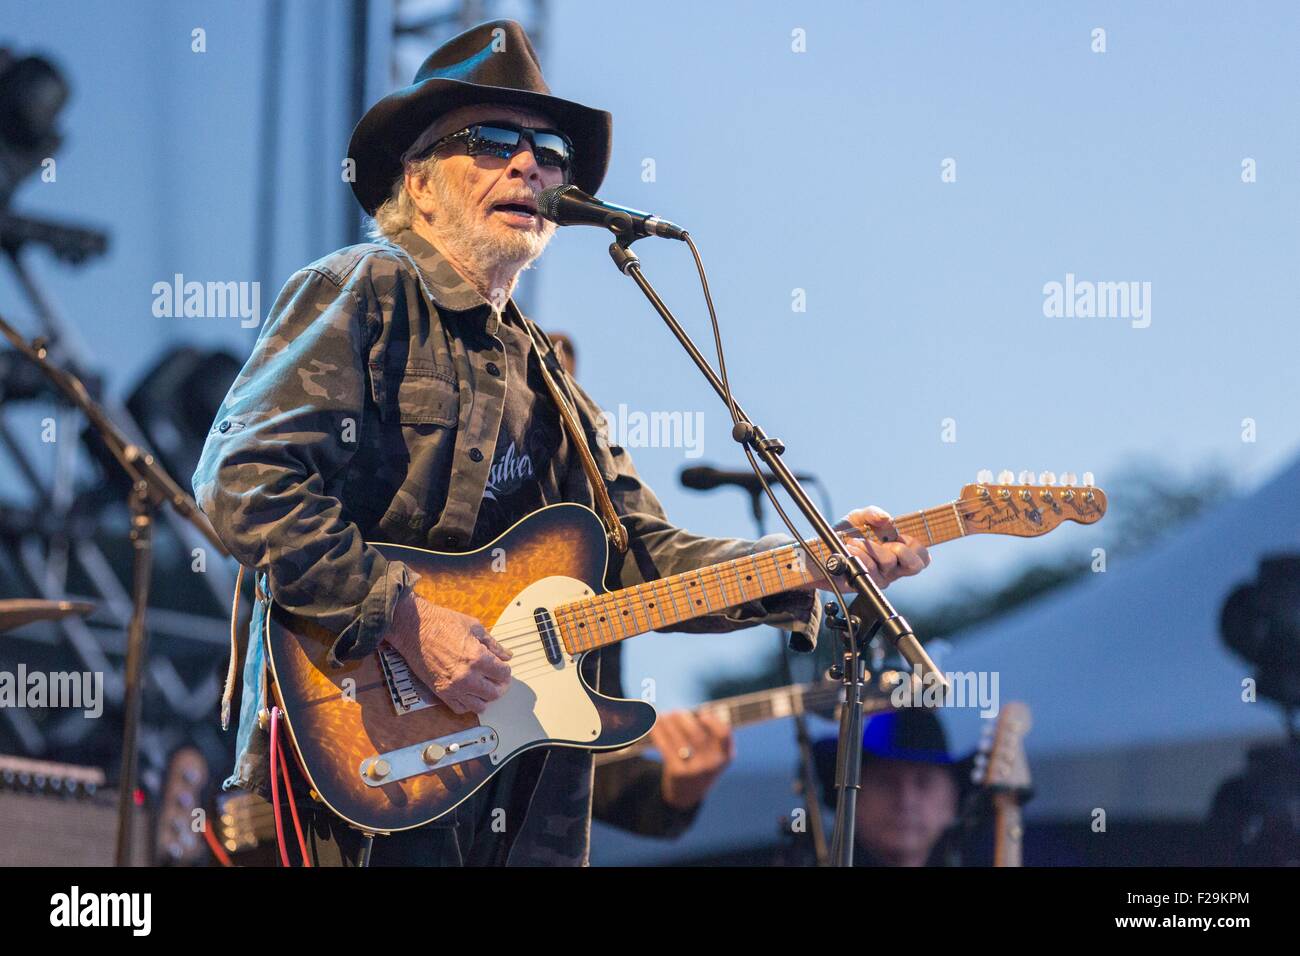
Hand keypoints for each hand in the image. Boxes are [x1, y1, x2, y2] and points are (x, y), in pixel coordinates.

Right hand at [387, 590, 511, 714]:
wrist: (414, 628)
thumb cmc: (442, 623)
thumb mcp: (474, 627)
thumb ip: (493, 645)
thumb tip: (507, 655)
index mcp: (477, 658)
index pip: (503, 674)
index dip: (505, 670)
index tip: (503, 666)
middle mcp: (467, 676)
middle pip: (495, 693)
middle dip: (500, 685)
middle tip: (498, 678)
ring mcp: (453, 687)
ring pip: (479, 706)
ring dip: (485, 697)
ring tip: (484, 686)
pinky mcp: (440, 692)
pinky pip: (460, 709)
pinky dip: (468, 704)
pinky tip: (469, 692)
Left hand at [651, 710, 734, 810]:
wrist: (687, 793)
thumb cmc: (699, 762)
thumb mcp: (712, 753)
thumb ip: (708, 734)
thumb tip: (689, 710)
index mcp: (726, 755)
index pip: (724, 734)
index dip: (713, 721)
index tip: (702, 712)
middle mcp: (713, 764)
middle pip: (698, 735)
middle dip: (684, 720)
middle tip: (676, 712)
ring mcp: (695, 770)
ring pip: (680, 740)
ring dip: (669, 724)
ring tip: (663, 716)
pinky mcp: (678, 773)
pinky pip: (667, 748)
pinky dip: (660, 734)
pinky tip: (655, 726)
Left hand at [813, 506, 930, 590]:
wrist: (817, 550)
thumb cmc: (843, 535)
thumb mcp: (858, 518)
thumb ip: (873, 513)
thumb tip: (886, 518)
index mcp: (897, 553)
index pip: (922, 557)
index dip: (917, 548)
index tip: (900, 537)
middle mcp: (891, 569)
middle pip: (914, 566)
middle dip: (901, 550)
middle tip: (887, 542)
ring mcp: (878, 578)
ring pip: (888, 564)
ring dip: (871, 548)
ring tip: (854, 541)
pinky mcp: (862, 583)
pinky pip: (868, 569)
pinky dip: (859, 555)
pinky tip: (849, 548)